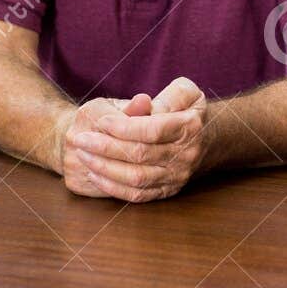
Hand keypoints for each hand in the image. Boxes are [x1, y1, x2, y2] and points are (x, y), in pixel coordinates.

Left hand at [60, 77, 206, 202]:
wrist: (206, 139)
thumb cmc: (187, 110)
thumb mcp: (185, 92)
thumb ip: (166, 95)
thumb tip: (143, 104)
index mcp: (189, 127)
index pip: (152, 130)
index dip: (123, 127)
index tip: (101, 121)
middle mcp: (185, 155)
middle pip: (140, 154)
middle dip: (106, 147)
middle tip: (81, 140)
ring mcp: (177, 176)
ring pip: (136, 178)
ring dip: (105, 168)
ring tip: (83, 155)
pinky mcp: (167, 191)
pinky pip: (138, 195)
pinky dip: (113, 187)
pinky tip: (95, 174)